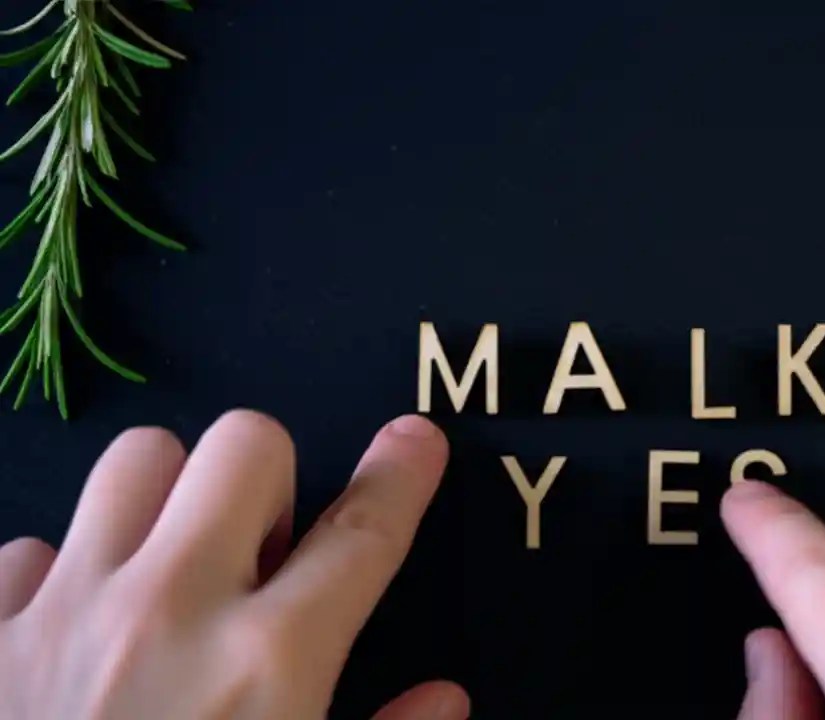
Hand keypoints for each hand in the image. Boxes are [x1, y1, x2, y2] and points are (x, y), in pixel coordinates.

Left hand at [0, 409, 466, 719]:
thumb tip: (444, 699)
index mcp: (269, 666)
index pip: (362, 533)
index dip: (402, 474)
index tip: (415, 439)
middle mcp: (169, 612)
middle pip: (246, 445)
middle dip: (270, 481)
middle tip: (263, 551)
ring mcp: (61, 615)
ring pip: (136, 460)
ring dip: (167, 501)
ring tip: (171, 568)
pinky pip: (26, 549)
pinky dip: (58, 577)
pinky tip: (68, 638)